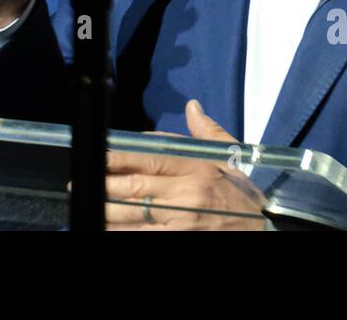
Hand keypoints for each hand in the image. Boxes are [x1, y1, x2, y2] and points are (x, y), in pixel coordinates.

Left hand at [103, 100, 269, 229]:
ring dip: (106, 210)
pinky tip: (107, 228)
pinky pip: (142, 235)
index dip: (118, 155)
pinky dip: (123, 232)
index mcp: (195, 165)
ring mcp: (181, 220)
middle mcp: (186, 192)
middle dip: (104, 184)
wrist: (267, 230)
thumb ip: (207, 131)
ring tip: (88, 205)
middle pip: (133, 185)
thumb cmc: (245, 196)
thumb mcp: (231, 158)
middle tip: (79, 182)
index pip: (148, 155)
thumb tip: (192, 106)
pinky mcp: (178, 240)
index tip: (98, 153)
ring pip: (132, 214)